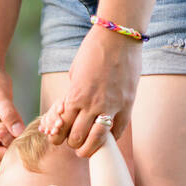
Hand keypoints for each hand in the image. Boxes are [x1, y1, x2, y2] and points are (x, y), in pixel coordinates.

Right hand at [0, 62, 24, 177]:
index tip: (20, 155)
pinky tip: (19, 163)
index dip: (4, 155)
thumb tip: (18, 132)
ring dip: (4, 166)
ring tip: (21, 173)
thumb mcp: (1, 97)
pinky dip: (6, 158)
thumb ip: (9, 115)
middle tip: (24, 168)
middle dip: (4, 165)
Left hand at [48, 25, 141, 157]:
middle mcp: (92, 104)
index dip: (58, 137)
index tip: (59, 138)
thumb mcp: (76, 73)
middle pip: (77, 138)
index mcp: (75, 96)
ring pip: (97, 140)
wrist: (118, 36)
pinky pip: (119, 130)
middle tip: (74, 144)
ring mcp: (111, 106)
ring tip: (87, 150)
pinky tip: (107, 137)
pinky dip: (111, 137)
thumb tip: (72, 109)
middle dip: (73, 144)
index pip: (61, 128)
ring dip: (90, 148)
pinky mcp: (127, 104)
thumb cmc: (93, 50)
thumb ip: (74, 93)